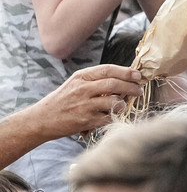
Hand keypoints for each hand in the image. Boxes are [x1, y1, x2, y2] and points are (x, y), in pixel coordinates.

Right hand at [28, 65, 142, 137]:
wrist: (42, 119)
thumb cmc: (63, 100)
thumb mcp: (75, 84)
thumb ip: (96, 80)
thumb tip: (124, 78)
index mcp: (80, 77)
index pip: (108, 70)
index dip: (126, 72)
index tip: (138, 75)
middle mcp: (82, 89)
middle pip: (114, 84)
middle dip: (131, 87)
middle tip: (139, 91)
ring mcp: (84, 106)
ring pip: (115, 102)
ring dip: (124, 104)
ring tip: (123, 105)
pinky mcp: (86, 121)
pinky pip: (109, 117)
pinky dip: (114, 116)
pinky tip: (112, 115)